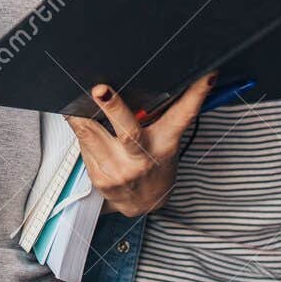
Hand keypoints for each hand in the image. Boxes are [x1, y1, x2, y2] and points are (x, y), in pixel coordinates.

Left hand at [66, 76, 214, 217]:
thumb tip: (142, 82)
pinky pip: (82, 145)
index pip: (181, 117)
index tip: (204, 77)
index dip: (194, 96)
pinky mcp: (100, 179)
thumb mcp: (164, 142)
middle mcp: (142, 159)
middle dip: (113, 107)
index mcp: (164, 144)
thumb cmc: (153, 164)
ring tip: (76, 102)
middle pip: (128, 130)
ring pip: (91, 135)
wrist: (143, 203)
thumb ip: (156, 118)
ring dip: (80, 115)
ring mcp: (119, 171)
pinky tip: (83, 127)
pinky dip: (80, 132)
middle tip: (100, 89)